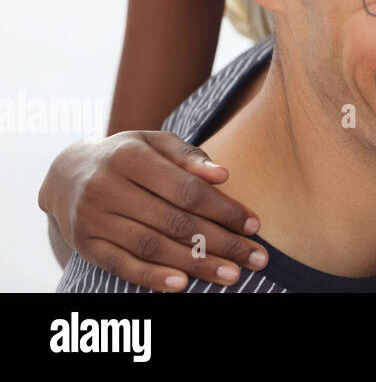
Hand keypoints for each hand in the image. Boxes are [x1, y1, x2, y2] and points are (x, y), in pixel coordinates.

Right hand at [38, 131, 266, 290]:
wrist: (66, 172)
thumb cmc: (128, 155)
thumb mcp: (155, 143)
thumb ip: (189, 156)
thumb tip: (224, 175)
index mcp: (130, 157)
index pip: (186, 189)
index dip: (222, 209)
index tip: (254, 225)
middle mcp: (107, 187)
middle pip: (174, 221)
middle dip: (220, 242)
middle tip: (255, 258)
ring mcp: (92, 218)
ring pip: (151, 247)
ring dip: (195, 265)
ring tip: (232, 275)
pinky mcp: (85, 245)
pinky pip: (122, 266)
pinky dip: (152, 277)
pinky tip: (183, 285)